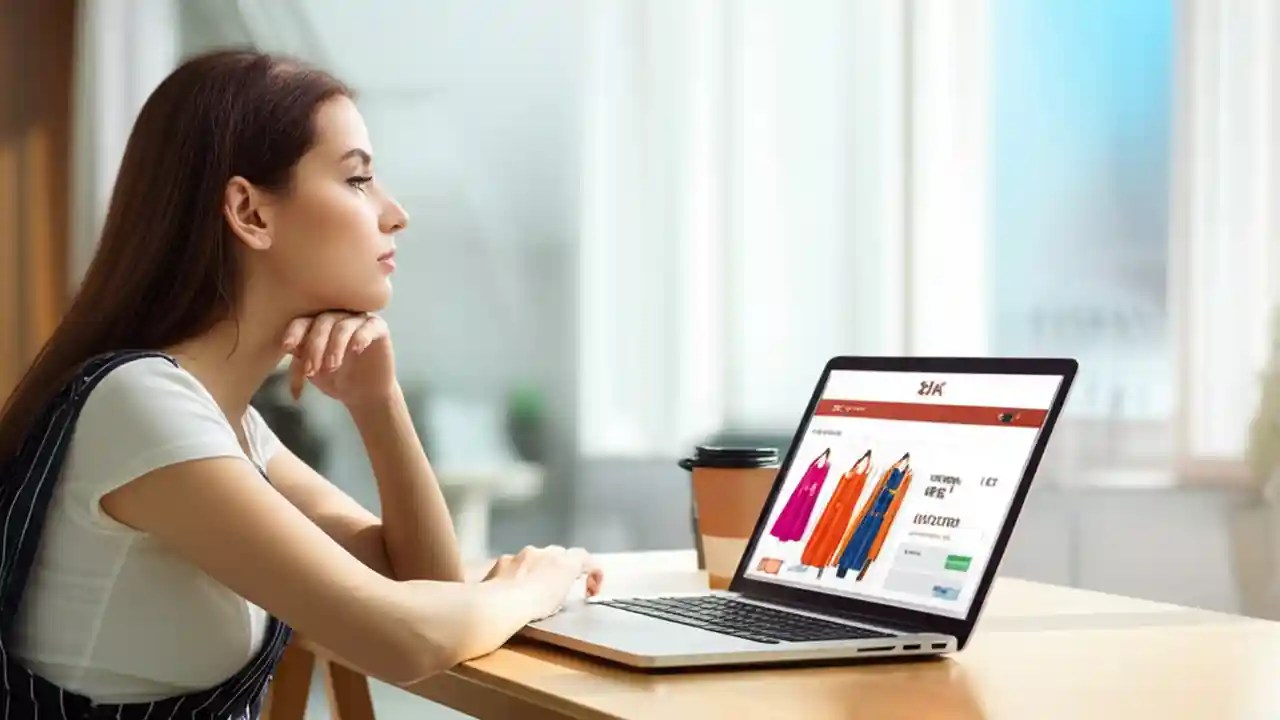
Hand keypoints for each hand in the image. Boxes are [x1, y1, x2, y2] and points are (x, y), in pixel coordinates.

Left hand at [282, 311, 397, 407]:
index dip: (295, 332)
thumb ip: (301, 357)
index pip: (304, 320)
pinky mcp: (379, 328)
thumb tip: (289, 346)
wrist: (364, 396)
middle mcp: (338, 316)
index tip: (287, 347)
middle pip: (322, 322)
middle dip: (314, 347)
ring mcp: (359, 320)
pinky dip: (360, 338)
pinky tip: (356, 350)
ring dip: (334, 347)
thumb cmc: (335, 379)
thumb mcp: (312, 371)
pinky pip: (368, 327)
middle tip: (312, 370)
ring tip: (331, 367)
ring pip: (342, 326)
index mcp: (318, 324)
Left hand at [483, 546, 603, 620]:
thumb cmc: (535, 605)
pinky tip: (511, 587)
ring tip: (532, 589)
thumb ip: (566, 585)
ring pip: (536, 556)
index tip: (589, 590)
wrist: (502, 604)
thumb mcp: (561, 600)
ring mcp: (522, 554)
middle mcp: (545, 552)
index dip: (591, 571)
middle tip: (559, 588)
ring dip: (538, 569)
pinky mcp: (504, 560)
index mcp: (564, 562)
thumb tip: (563, 585)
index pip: (585, 558)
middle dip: (561, 568)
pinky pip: (515, 563)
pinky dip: (517, 573)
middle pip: (559, 554)